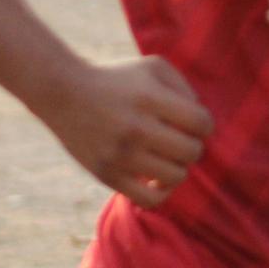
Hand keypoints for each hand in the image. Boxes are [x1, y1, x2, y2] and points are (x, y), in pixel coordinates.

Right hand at [32, 58, 213, 209]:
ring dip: (178, 168)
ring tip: (167, 157)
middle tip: (178, 140)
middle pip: (192, 152)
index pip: (202, 123)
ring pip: (175, 177)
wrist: (64, 93)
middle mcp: (136, 127)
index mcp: (150, 98)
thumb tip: (202, 124)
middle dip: (192, 146)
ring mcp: (120, 154)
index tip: (192, 124)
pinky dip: (160, 193)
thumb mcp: (153, 67)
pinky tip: (155, 180)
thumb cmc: (117, 79)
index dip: (204, 125)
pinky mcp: (107, 175)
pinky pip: (149, 200)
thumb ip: (185, 88)